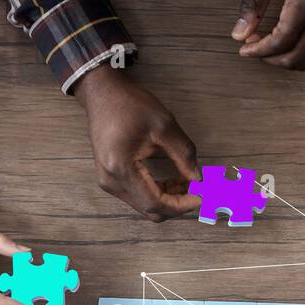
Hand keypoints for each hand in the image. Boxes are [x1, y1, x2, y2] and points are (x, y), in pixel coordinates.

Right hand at [75, 68, 200, 220]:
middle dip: (177, 204)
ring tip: (188, 183)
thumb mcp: (164, 125)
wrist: (102, 93)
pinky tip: (173, 181)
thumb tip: (198, 180)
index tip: (202, 197)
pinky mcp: (111, 179)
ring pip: (145, 206)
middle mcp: (111, 182)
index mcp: (121, 168)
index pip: (156, 203)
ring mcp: (108, 182)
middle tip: (198, 191)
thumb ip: (184, 155)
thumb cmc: (129, 104)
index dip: (182, 205)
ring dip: (168, 199)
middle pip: (151, 210)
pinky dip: (158, 193)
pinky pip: (138, 196)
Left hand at [232, 0, 304, 69]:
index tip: (245, 51)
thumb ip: (254, 5)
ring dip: (287, 58)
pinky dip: (301, 51)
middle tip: (254, 50)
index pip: (282, 40)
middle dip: (272, 59)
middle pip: (297, 55)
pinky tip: (287, 41)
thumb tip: (240, 33)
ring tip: (268, 46)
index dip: (260, 50)